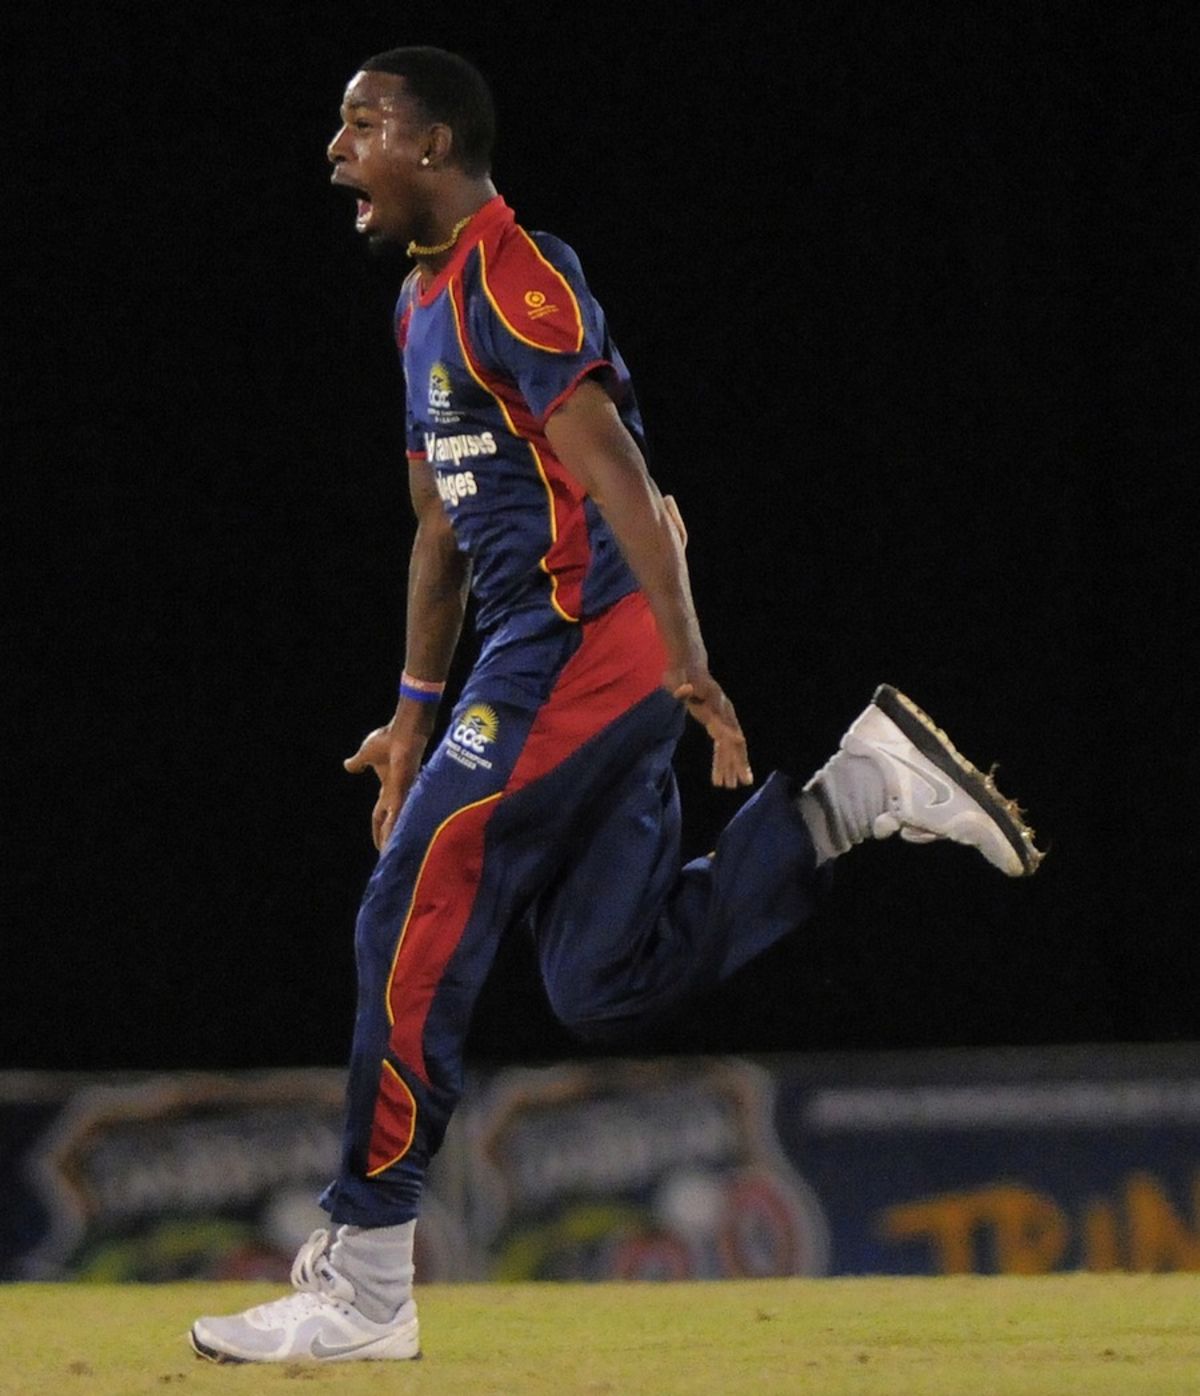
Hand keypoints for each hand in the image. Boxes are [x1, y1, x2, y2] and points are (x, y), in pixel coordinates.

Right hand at [343, 724, 424, 850]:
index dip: (378, 829)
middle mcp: (396, 796)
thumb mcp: (367, 754)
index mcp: (388, 789)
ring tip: (389, 858)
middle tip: (385, 858)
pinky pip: (397, 815)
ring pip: (394, 825)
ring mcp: (401, 795)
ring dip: (390, 841)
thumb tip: (348, 765)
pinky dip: (393, 829)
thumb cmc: (388, 739)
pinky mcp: (402, 791)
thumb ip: (358, 762)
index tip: (378, 843)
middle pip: (389, 825)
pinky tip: (391, 843)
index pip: (381, 816)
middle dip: (385, 841)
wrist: (402, 732)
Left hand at [670, 671, 753, 788]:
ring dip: (730, 766)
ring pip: (730, 747)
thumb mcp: (677, 679)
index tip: (739, 752)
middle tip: (744, 781)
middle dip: (739, 761)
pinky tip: (720, 778)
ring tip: (731, 785)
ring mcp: (722, 719)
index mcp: (716, 703)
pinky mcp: (715, 724)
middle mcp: (724, 713)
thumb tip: (683, 689)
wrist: (688, 665)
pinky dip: (721, 762)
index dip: (733, 737)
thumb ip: (681, 688)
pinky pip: (721, 747)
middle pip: (735, 740)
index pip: (727, 723)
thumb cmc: (681, 674)